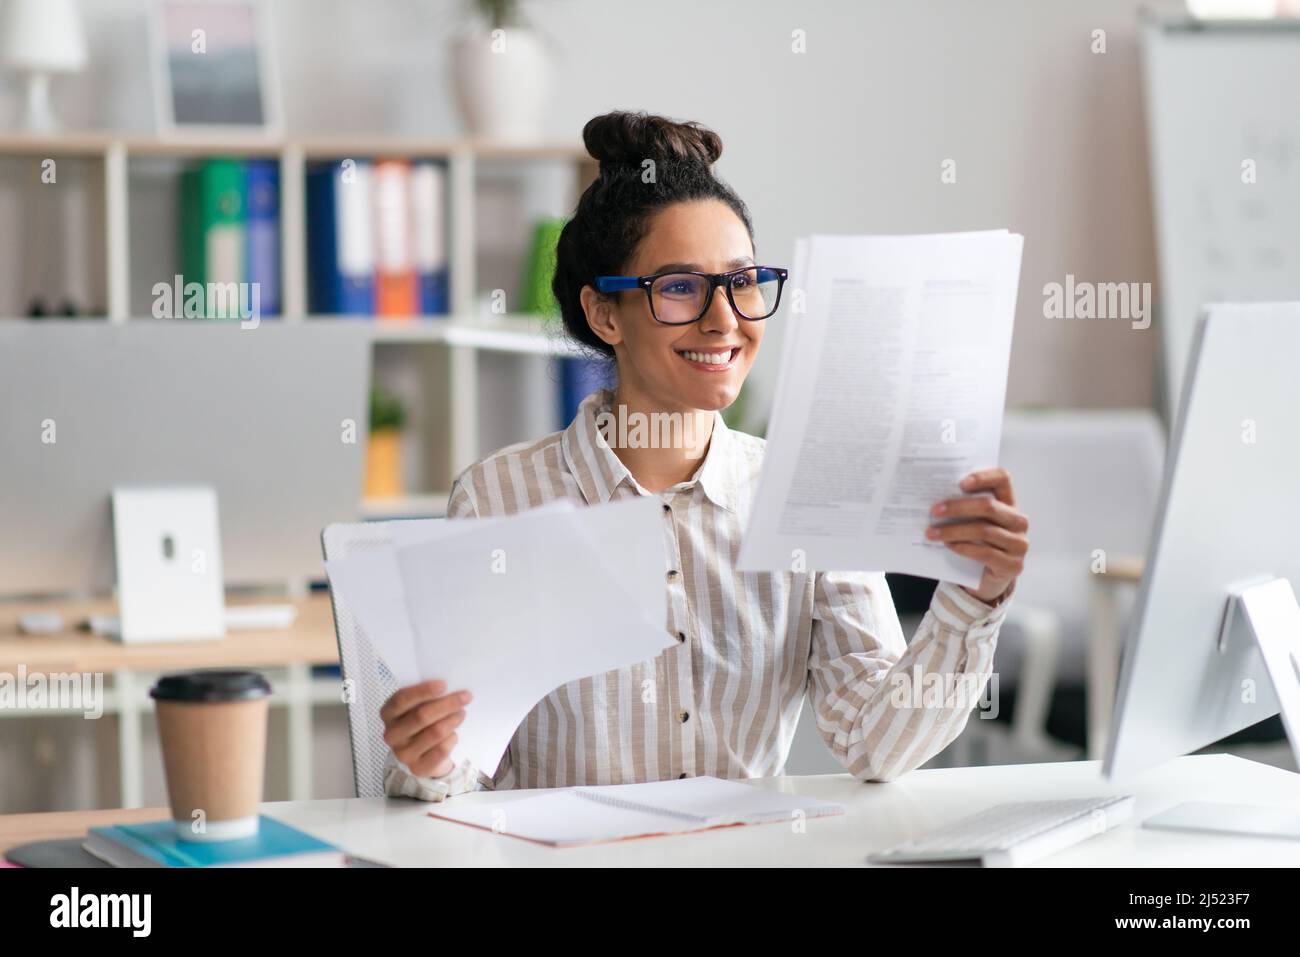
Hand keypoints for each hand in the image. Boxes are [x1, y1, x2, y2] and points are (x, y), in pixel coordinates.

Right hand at [380, 679, 471, 777]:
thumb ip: (426, 697)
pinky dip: (452, 739)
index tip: (444, 684)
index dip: (423, 691)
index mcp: (388, 713)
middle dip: (447, 704)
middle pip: (421, 716)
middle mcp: (391, 734)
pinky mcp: (417, 767)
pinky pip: (441, 750)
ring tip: (461, 713)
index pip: (402, 699)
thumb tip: (449, 688)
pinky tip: (454, 734)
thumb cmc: (422, 723)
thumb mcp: (417, 706)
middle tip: (466, 697)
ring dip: (453, 720)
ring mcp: (403, 753)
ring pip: (435, 732)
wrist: (424, 754)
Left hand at [926, 467, 1028, 604]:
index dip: (983, 477)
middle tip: (934, 511)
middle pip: (989, 506)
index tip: (960, 483)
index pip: (1003, 479)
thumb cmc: (976, 542)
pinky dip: (963, 547)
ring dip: (953, 531)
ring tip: (931, 533)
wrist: (987, 578)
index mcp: (1009, 503)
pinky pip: (985, 552)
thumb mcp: (973, 522)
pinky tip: (948, 545)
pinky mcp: (1012, 565)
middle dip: (958, 507)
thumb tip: (935, 500)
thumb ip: (964, 509)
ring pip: (984, 530)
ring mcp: (1018, 544)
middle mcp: (1018, 521)